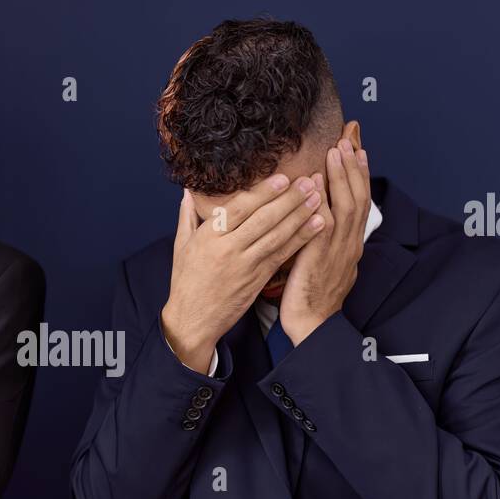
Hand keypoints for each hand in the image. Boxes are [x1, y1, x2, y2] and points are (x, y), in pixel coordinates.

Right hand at [161, 174, 326, 371]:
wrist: (192, 321)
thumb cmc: (186, 283)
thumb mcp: (181, 247)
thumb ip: (187, 217)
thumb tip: (188, 191)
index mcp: (208, 237)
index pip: (240, 208)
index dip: (263, 192)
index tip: (283, 178)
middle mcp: (227, 249)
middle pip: (263, 219)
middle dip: (288, 199)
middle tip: (308, 181)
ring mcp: (245, 265)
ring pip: (277, 235)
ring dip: (300, 215)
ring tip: (317, 197)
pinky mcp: (257, 280)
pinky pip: (282, 255)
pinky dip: (301, 239)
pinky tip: (317, 226)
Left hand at [278, 139, 370, 343]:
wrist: (312, 325)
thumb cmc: (313, 296)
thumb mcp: (325, 261)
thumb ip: (325, 237)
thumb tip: (319, 214)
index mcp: (350, 243)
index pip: (359, 199)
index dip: (359, 172)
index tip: (357, 147)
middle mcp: (349, 243)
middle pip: (359, 195)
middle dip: (355, 164)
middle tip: (350, 137)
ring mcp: (338, 249)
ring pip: (347, 205)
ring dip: (343, 175)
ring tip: (338, 150)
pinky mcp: (320, 256)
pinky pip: (324, 223)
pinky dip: (322, 200)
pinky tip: (316, 182)